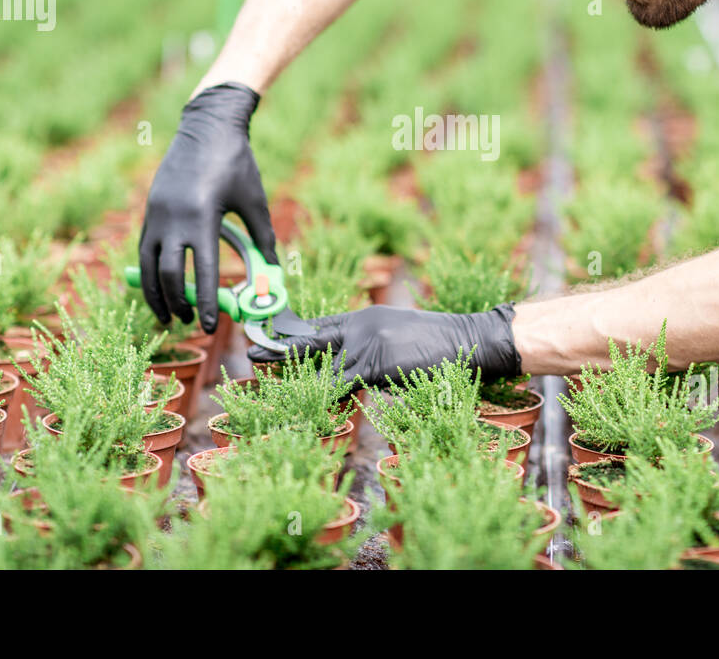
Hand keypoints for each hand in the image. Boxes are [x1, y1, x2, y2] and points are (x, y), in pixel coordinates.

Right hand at [139, 82, 277, 333]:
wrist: (206, 125)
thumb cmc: (236, 161)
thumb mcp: (254, 198)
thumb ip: (263, 236)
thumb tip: (272, 270)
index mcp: (202, 217)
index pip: (201, 272)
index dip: (206, 302)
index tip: (212, 326)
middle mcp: (173, 218)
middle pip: (168, 275)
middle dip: (178, 303)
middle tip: (191, 322)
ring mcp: (156, 213)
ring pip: (148, 266)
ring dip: (156, 294)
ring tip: (168, 315)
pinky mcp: (149, 208)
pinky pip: (145, 248)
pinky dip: (149, 271)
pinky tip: (159, 285)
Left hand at [249, 304, 521, 387]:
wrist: (466, 341)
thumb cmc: (438, 342)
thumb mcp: (399, 332)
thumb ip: (372, 341)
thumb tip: (351, 359)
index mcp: (365, 316)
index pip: (321, 324)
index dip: (293, 331)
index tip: (269, 334)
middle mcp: (361, 326)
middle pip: (311, 340)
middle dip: (280, 347)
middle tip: (252, 350)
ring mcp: (367, 345)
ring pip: (322, 366)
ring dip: (296, 377)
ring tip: (267, 381)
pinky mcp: (375, 366)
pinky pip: (342, 385)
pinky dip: (322, 395)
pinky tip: (304, 403)